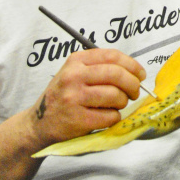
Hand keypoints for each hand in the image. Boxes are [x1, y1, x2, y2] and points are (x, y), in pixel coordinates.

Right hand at [28, 48, 144, 149]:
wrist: (39, 123)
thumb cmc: (63, 96)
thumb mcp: (74, 73)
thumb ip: (99, 68)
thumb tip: (134, 71)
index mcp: (76, 61)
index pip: (112, 56)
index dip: (132, 65)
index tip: (140, 74)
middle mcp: (74, 76)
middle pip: (116, 74)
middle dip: (133, 84)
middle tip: (135, 92)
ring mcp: (75, 98)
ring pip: (116, 96)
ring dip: (123, 102)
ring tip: (118, 105)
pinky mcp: (78, 120)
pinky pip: (110, 116)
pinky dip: (115, 117)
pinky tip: (107, 117)